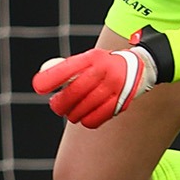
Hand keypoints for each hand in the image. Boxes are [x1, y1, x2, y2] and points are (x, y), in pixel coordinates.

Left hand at [32, 46, 157, 127]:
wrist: (139, 67)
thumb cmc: (104, 65)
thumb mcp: (89, 59)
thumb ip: (67, 69)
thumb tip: (42, 84)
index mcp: (92, 58)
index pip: (65, 69)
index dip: (49, 80)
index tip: (39, 87)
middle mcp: (103, 71)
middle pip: (72, 94)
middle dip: (58, 104)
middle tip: (55, 105)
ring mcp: (113, 88)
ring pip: (82, 110)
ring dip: (72, 114)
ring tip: (72, 111)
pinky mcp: (120, 103)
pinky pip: (94, 120)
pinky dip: (86, 121)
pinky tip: (85, 116)